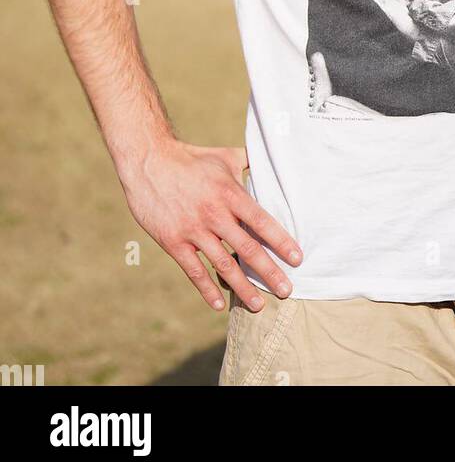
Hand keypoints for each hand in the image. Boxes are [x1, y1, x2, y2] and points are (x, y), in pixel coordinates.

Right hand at [121, 139, 302, 310]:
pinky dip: (206, 289)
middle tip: (287, 291)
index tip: (297, 259)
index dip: (281, 241)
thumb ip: (249, 163)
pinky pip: (193, 270)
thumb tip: (271, 162)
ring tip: (259, 305)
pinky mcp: (173, 241)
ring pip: (223, 265)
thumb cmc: (192, 159)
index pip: (261, 222)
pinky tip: (218, 304)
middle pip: (247, 248)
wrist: (150, 161)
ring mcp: (193, 230)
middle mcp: (214, 214)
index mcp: (230, 193)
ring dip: (242, 287)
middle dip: (269, 272)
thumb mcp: (225, 156)